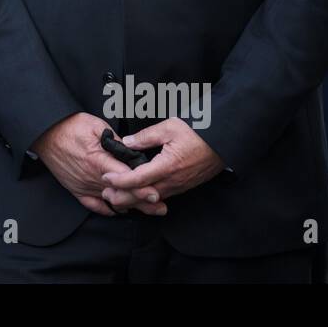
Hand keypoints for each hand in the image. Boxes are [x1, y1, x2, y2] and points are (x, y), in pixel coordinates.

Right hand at [32, 113, 165, 216]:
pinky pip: (94, 205)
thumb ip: (115, 141)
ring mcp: (83, 186)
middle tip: (159, 207)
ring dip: (129, 206)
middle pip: (121, 194)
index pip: (125, 178)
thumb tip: (131, 150)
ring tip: (146, 210)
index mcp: (98, 161)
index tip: (155, 194)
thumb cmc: (70, 126)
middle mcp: (91, 178)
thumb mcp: (96, 126)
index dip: (141, 187)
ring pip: (110, 202)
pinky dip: (108, 209)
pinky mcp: (76, 189)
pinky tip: (119, 209)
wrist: (45, 133)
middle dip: (142, 202)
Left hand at [100, 117, 223, 203]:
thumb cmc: (198, 132)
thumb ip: (145, 136)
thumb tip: (126, 142)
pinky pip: (161, 197)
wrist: (222, 142)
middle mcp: (172, 181)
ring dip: (133, 199)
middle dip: (122, 197)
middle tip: (105, 193)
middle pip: (141, 196)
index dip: (119, 181)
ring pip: (151, 199)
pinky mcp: (182, 187)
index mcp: (167, 166)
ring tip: (116, 195)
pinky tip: (137, 194)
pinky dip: (145, 198)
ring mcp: (178, 186)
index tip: (105, 178)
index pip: (137, 179)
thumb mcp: (169, 127)